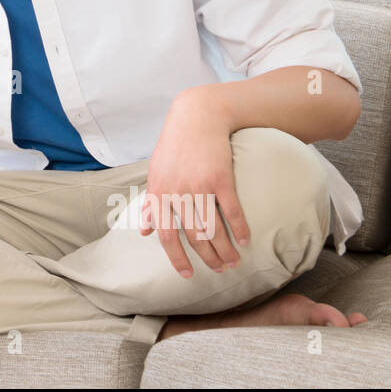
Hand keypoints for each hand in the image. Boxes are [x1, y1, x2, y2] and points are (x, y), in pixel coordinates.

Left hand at [139, 90, 249, 277]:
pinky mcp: (221, 178)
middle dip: (207, 258)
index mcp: (159, 193)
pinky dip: (240, 229)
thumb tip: (144, 231)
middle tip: (219, 270)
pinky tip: (246, 241)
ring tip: (234, 261)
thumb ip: (151, 204)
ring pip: (213, 229)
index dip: (176, 258)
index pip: (166, 235)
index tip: (187, 274)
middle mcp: (177, 193)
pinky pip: (232, 211)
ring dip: (225, 250)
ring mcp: (199, 186)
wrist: (197, 116)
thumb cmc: (175, 147)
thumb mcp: (156, 173)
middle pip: (193, 236)